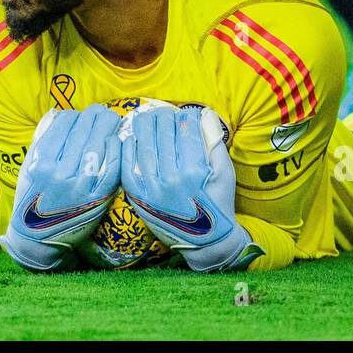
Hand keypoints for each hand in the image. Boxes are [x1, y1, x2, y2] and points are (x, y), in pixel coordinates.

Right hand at [0, 106, 121, 270]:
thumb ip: (42, 140)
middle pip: (83, 131)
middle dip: (95, 116)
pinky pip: (111, 168)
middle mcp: (59, 174)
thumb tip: (62, 114)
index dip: (75, 115)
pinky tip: (117, 140)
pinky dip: (116, 150)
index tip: (80, 115)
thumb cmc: (32, 196)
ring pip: (98, 145)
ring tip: (112, 119)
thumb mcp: (28, 167)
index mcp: (41, 162)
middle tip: (101, 111)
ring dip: (107, 127)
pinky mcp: (96, 199)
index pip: (64, 124)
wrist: (37, 237)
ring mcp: (79, 187)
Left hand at [121, 106, 261, 271]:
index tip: (187, 113)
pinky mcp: (138, 196)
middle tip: (166, 112)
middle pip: (163, 133)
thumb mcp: (225, 172)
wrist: (204, 241)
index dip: (186, 116)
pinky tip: (133, 137)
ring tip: (149, 116)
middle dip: (165, 116)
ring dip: (146, 125)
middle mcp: (171, 178)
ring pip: (144, 144)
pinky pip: (127, 165)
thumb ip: (215, 142)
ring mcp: (151, 188)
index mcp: (194, 171)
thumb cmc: (217, 202)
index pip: (186, 130)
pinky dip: (128, 148)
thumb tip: (205, 114)